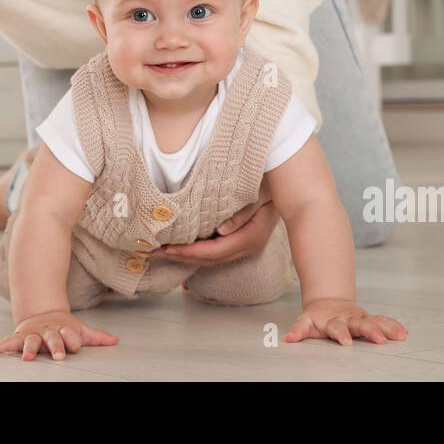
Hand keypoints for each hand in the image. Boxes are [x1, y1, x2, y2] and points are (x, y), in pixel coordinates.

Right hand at [0, 310, 119, 360]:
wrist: (44, 313)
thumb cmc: (64, 328)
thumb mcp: (80, 330)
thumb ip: (96, 336)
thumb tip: (116, 340)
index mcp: (63, 330)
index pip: (70, 336)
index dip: (72, 340)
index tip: (74, 346)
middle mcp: (47, 332)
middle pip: (52, 339)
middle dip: (55, 346)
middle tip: (58, 355)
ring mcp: (32, 334)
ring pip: (30, 341)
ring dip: (28, 348)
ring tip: (26, 358)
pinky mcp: (19, 336)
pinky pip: (7, 342)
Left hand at [155, 197, 278, 266]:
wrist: (288, 186)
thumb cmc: (271, 184)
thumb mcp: (260, 193)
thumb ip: (242, 212)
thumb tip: (222, 230)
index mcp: (251, 237)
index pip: (216, 251)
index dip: (190, 252)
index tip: (168, 249)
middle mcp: (247, 246)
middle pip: (210, 259)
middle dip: (182, 257)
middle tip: (155, 251)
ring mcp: (244, 246)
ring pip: (211, 259)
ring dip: (186, 256)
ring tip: (161, 251)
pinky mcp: (239, 241)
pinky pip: (215, 252)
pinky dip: (196, 252)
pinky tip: (179, 249)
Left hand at [285, 299, 407, 345]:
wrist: (327, 301)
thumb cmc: (316, 316)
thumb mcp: (305, 321)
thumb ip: (299, 330)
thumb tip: (288, 339)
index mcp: (333, 321)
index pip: (337, 328)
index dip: (341, 334)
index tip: (346, 342)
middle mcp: (349, 319)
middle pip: (360, 325)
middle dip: (370, 332)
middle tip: (379, 340)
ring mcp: (360, 318)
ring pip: (375, 322)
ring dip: (387, 328)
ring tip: (399, 336)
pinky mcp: (368, 319)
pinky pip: (383, 322)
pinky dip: (392, 326)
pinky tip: (403, 332)